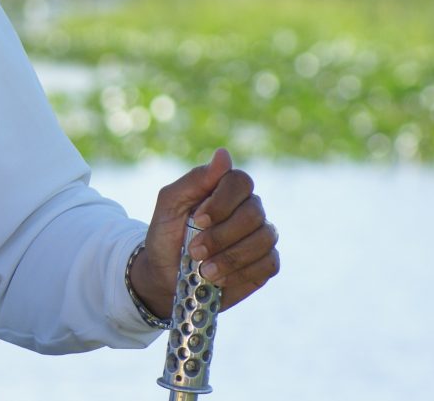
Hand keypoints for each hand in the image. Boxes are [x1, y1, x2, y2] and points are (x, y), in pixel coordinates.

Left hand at [129, 148, 279, 318]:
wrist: (165, 274)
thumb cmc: (166, 233)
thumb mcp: (170, 204)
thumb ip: (196, 179)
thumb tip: (223, 154)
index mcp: (225, 189)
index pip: (240, 181)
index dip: (222, 202)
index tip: (198, 219)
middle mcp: (248, 209)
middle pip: (253, 212)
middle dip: (222, 235)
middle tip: (194, 250)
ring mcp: (260, 235)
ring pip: (263, 239)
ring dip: (230, 257)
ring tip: (204, 269)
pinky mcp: (266, 262)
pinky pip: (268, 263)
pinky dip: (241, 273)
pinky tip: (219, 279)